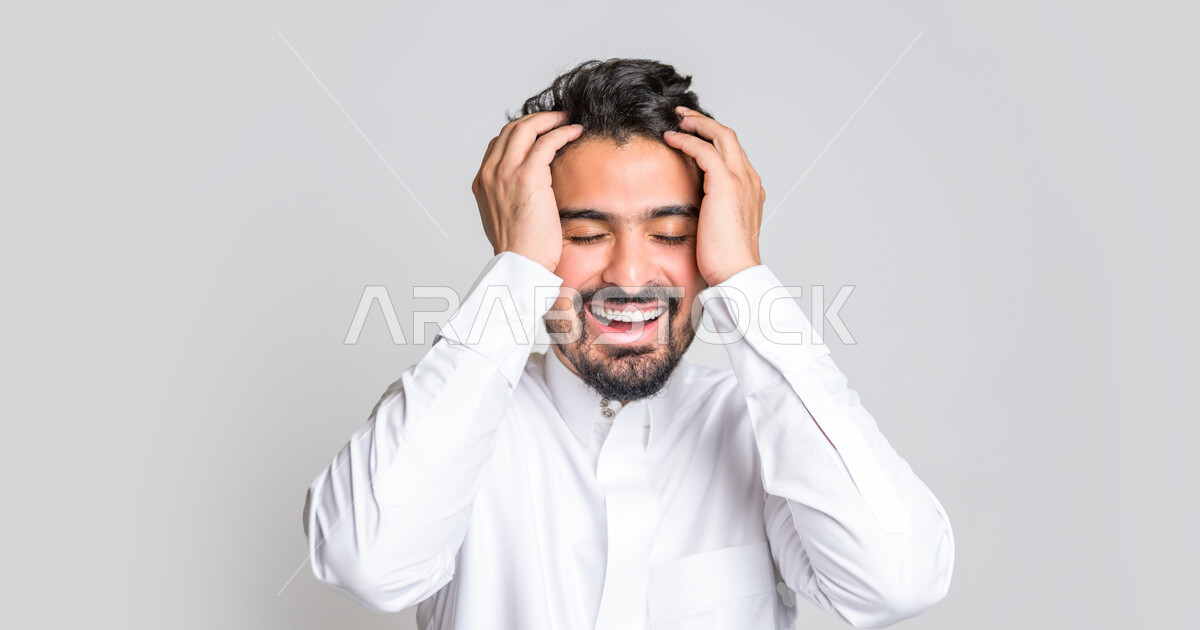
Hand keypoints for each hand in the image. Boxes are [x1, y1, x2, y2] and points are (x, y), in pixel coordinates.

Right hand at [472, 111, 583, 272]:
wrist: (521, 264)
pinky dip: (562, 132)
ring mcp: (505, 172)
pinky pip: (546, 141)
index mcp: (482, 182)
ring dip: (550, 119)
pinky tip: (575, 132)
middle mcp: (490, 173)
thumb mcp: (506, 219)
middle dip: (536, 120)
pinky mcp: (527, 176)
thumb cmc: (521, 250)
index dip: (522, 133)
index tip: (542, 132)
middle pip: (511, 129)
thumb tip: (528, 190)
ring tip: (568, 120)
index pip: (499, 143)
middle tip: (558, 119)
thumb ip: (511, 197)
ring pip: (526, 128)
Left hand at [662, 106, 763, 285]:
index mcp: (749, 190)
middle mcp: (749, 180)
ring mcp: (740, 180)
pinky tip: (672, 138)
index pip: (732, 153)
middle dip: (705, 122)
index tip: (692, 134)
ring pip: (721, 135)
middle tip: (683, 116)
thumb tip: (691, 207)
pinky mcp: (725, 184)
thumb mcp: (717, 227)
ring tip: (677, 119)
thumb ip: (710, 209)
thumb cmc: (724, 259)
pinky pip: (705, 150)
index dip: (712, 139)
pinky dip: (688, 140)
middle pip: (729, 137)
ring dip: (697, 123)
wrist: (735, 272)